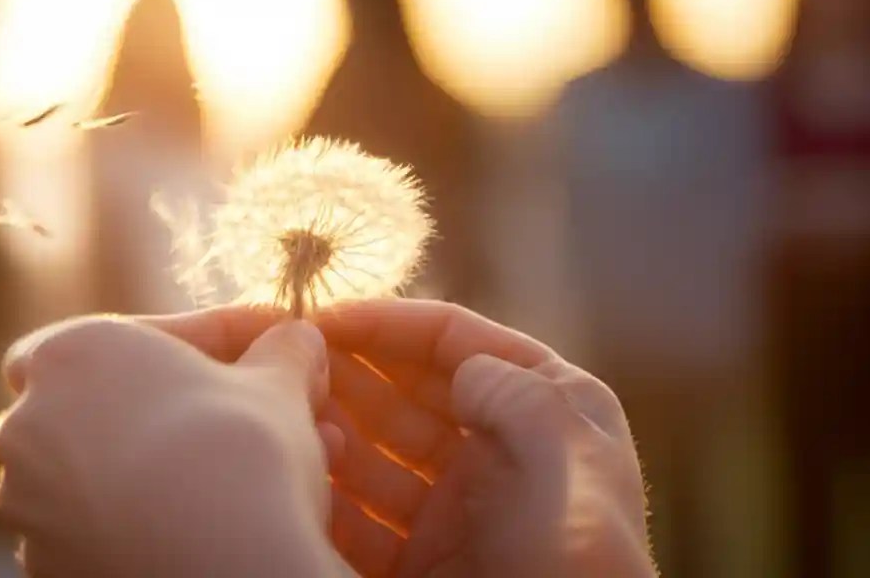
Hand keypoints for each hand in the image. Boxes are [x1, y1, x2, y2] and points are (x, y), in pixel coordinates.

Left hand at [0, 313, 348, 576]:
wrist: (223, 566)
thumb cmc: (244, 451)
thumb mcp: (278, 383)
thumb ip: (281, 351)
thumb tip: (296, 341)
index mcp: (71, 353)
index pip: (128, 332)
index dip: (196, 340)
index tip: (250, 355)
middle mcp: (28, 423)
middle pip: (107, 402)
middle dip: (171, 408)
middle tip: (240, 417)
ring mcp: (27, 502)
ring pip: (99, 471)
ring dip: (157, 466)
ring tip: (232, 478)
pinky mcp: (42, 564)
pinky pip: (95, 530)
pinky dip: (138, 522)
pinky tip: (197, 525)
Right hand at [318, 300, 655, 576]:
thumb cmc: (581, 553)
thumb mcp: (565, 452)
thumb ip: (512, 388)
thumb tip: (459, 367)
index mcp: (547, 409)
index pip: (456, 342)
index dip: (390, 322)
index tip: (324, 317)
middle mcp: (498, 452)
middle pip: (407, 392)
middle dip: (349, 372)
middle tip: (290, 361)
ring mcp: (456, 509)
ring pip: (375, 451)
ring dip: (331, 429)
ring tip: (288, 417)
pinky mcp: (421, 561)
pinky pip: (361, 516)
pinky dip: (328, 492)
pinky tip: (301, 472)